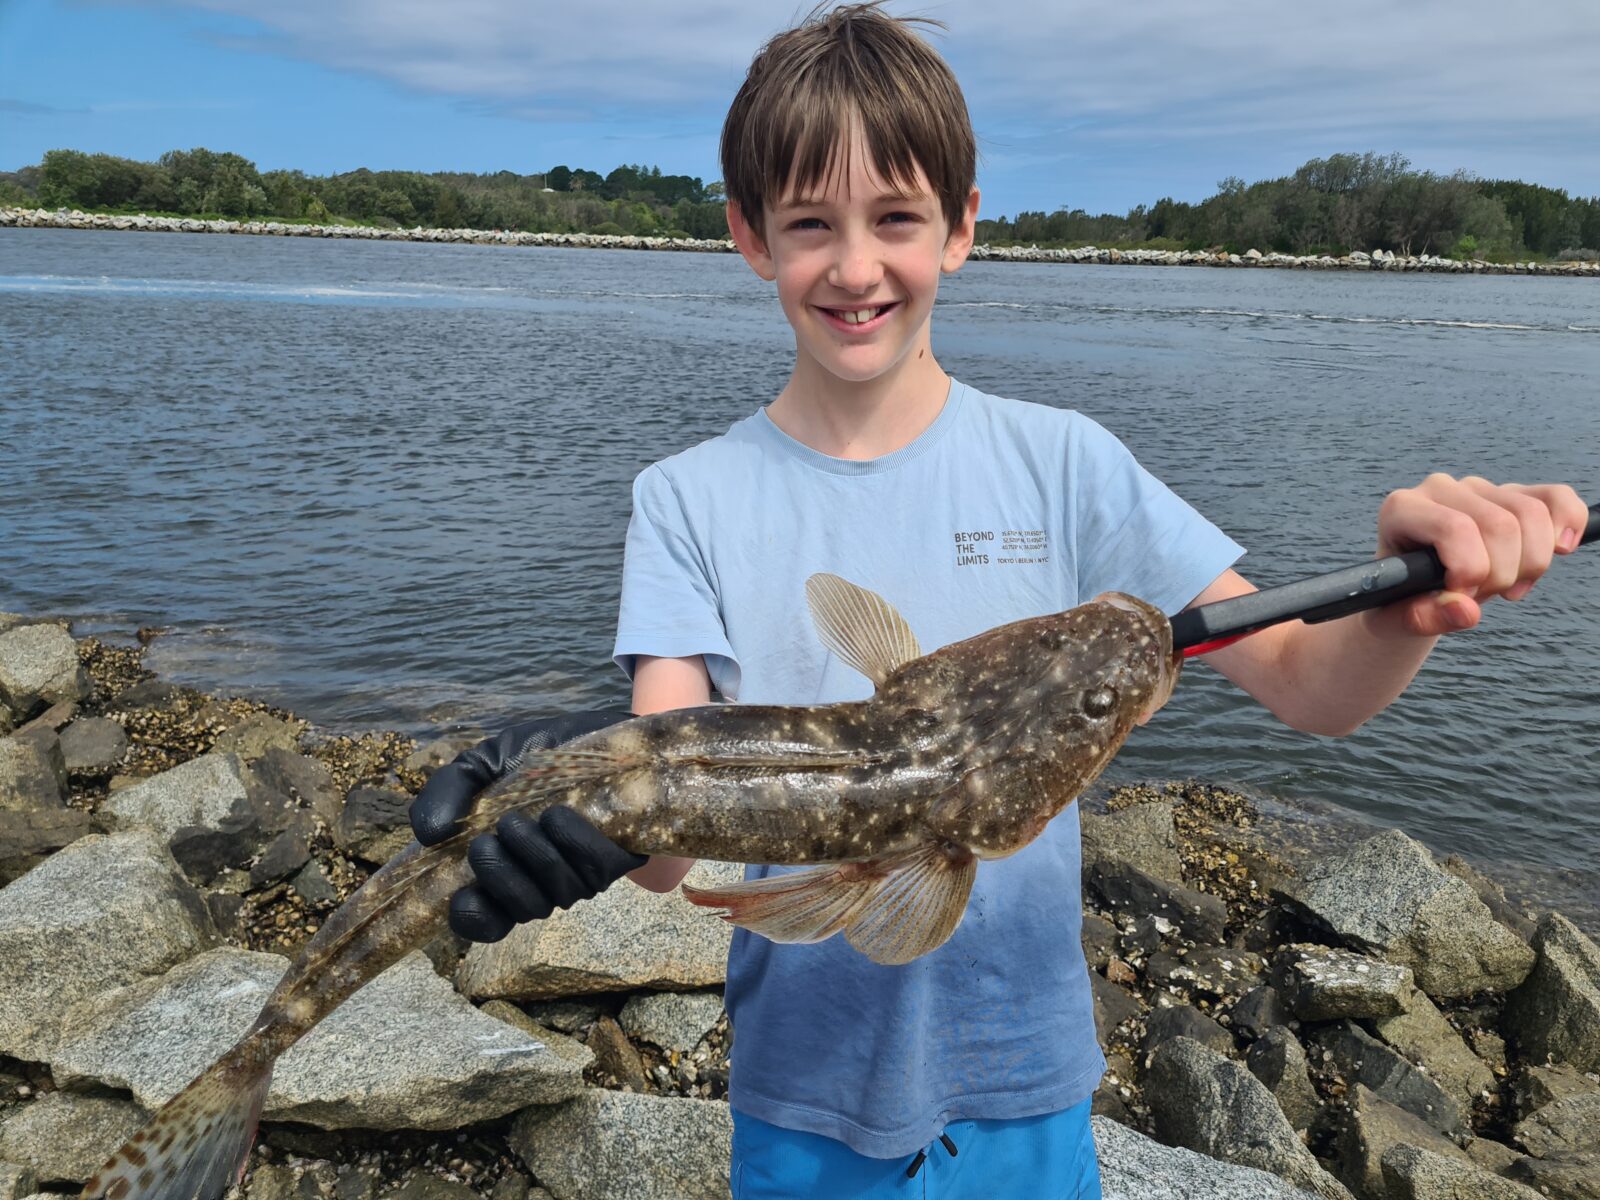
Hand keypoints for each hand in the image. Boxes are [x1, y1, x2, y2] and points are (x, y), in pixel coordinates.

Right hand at [408, 711, 645, 941]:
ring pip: (561, 893)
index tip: (463, 898)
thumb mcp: (480, 764)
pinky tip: (556, 816)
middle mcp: (544, 881)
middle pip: (523, 910)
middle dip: (501, 881)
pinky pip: (600, 866)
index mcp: (506, 870)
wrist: (593, 730)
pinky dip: (574, 842)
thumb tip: (428, 835)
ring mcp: (582, 873)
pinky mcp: (620, 856)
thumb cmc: (531, 757)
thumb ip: (448, 792)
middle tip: (484, 844)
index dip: (475, 921)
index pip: (487, 922)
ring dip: (534, 859)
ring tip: (516, 821)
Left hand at [1375, 474, 1587, 636]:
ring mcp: (1479, 488)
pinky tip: (1561, 550)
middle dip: (1501, 574)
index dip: (1471, 571)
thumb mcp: (1397, 619)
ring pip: (1532, 515)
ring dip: (1529, 564)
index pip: (1456, 528)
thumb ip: (1422, 618)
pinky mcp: (1512, 494)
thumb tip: (1465, 610)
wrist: (1410, 591)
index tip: (1462, 597)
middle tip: (1483, 595)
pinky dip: (1568, 523)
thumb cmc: (1400, 600)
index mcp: (1402, 509)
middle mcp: (1440, 488)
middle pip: (1501, 525)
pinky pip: (1556, 498)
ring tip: (1504, 586)